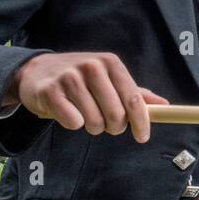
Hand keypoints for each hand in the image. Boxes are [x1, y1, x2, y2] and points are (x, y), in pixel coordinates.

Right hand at [5, 52, 168, 142]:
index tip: (142, 137)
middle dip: (114, 127)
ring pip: (94, 121)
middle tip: (105, 124)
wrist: (35, 71)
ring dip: (92, 126)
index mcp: (110, 63)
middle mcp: (92, 66)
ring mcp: (70, 77)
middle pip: (116, 114)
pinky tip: (67, 112)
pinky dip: (73, 124)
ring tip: (84, 115)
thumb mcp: (108, 79)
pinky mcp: (51, 91)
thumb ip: (134, 92)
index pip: (133, 98)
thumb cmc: (78, 78)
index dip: (141, 122)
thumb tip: (163, 106)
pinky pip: (73, 122)